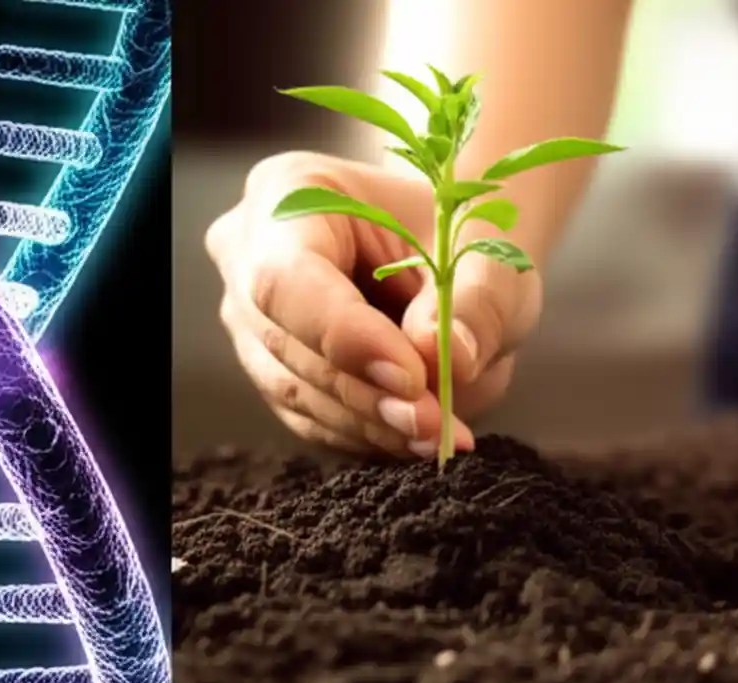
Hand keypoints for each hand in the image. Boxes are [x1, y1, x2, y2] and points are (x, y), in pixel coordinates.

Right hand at [206, 152, 540, 456]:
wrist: (449, 242)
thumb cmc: (463, 227)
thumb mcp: (490, 247)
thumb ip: (476, 299)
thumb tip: (447, 360)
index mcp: (286, 190)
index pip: (288, 278)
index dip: (344, 336)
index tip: (412, 377)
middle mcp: (247, 252)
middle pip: (286, 341)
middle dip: (365, 391)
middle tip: (437, 422)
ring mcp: (249, 315)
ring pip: (292, 388)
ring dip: (368, 421)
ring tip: (439, 433)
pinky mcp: (270, 366)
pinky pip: (305, 415)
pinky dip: (363, 433)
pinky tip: (416, 436)